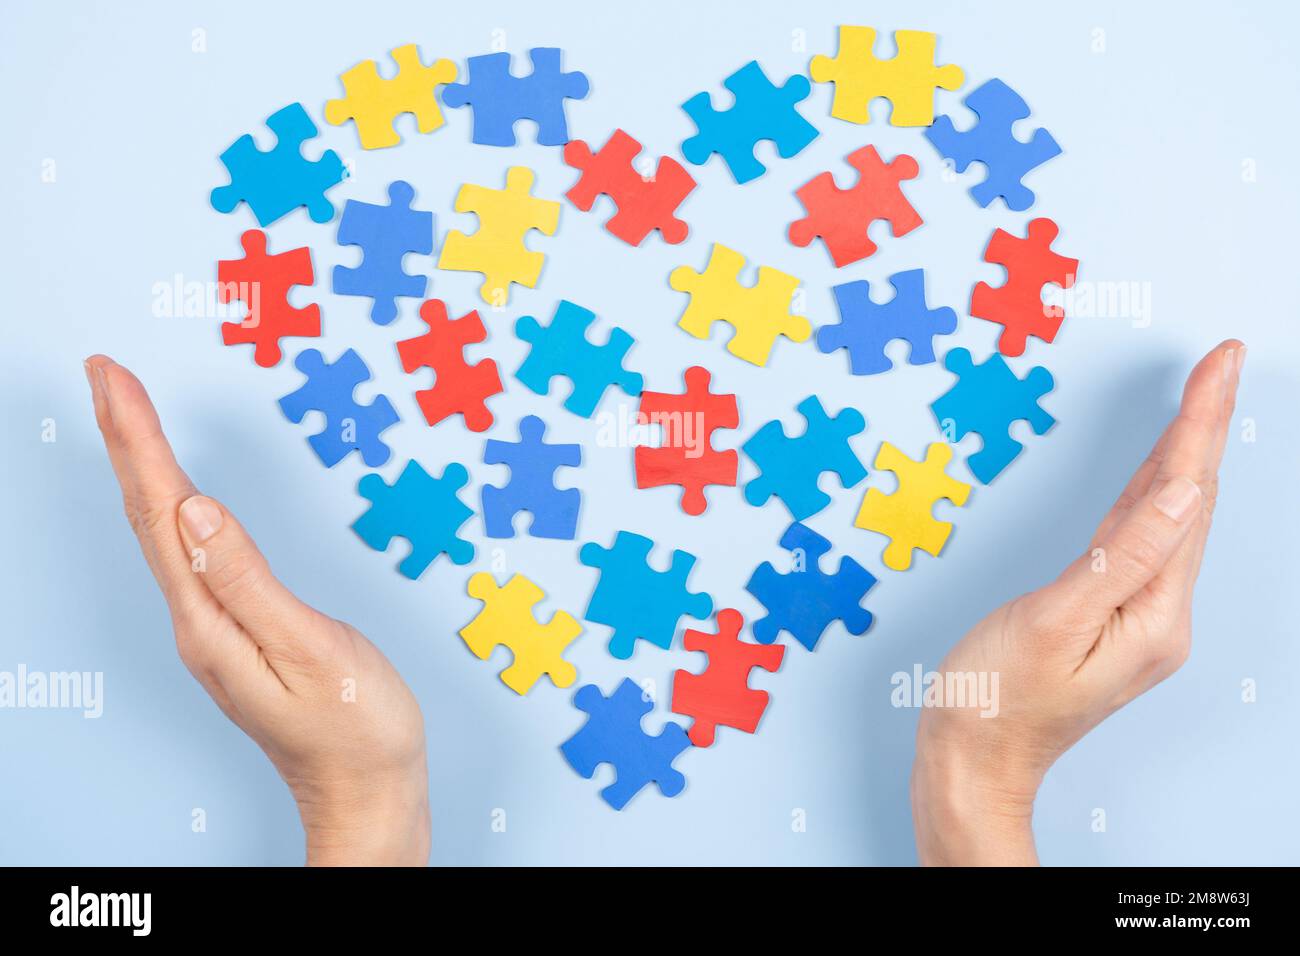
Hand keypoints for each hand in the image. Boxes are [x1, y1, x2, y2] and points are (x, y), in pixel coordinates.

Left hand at [85, 355, 430, 865]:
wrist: (369, 791)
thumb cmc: (355, 729)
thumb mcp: (310, 650)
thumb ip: (251, 581)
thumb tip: (198, 511)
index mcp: (211, 623)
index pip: (162, 514)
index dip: (137, 440)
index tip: (113, 378)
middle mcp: (199, 624)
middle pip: (150, 517)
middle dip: (125, 439)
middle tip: (104, 374)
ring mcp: (213, 631)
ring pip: (165, 534)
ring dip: (143, 468)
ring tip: (126, 417)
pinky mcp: (235, 633)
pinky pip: (190, 555)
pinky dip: (174, 506)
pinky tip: (176, 496)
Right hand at [911, 340, 1243, 865]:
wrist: (973, 759)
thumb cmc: (997, 699)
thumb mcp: (1055, 622)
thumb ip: (1121, 557)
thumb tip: (1178, 493)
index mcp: (1154, 615)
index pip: (1186, 498)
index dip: (1201, 424)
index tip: (1223, 363)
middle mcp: (1159, 615)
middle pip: (1189, 501)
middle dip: (1206, 425)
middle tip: (1224, 361)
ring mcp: (1136, 617)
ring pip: (1168, 516)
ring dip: (1184, 453)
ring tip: (1201, 398)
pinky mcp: (1107, 615)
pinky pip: (1139, 538)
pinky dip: (1149, 490)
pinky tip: (1154, 470)